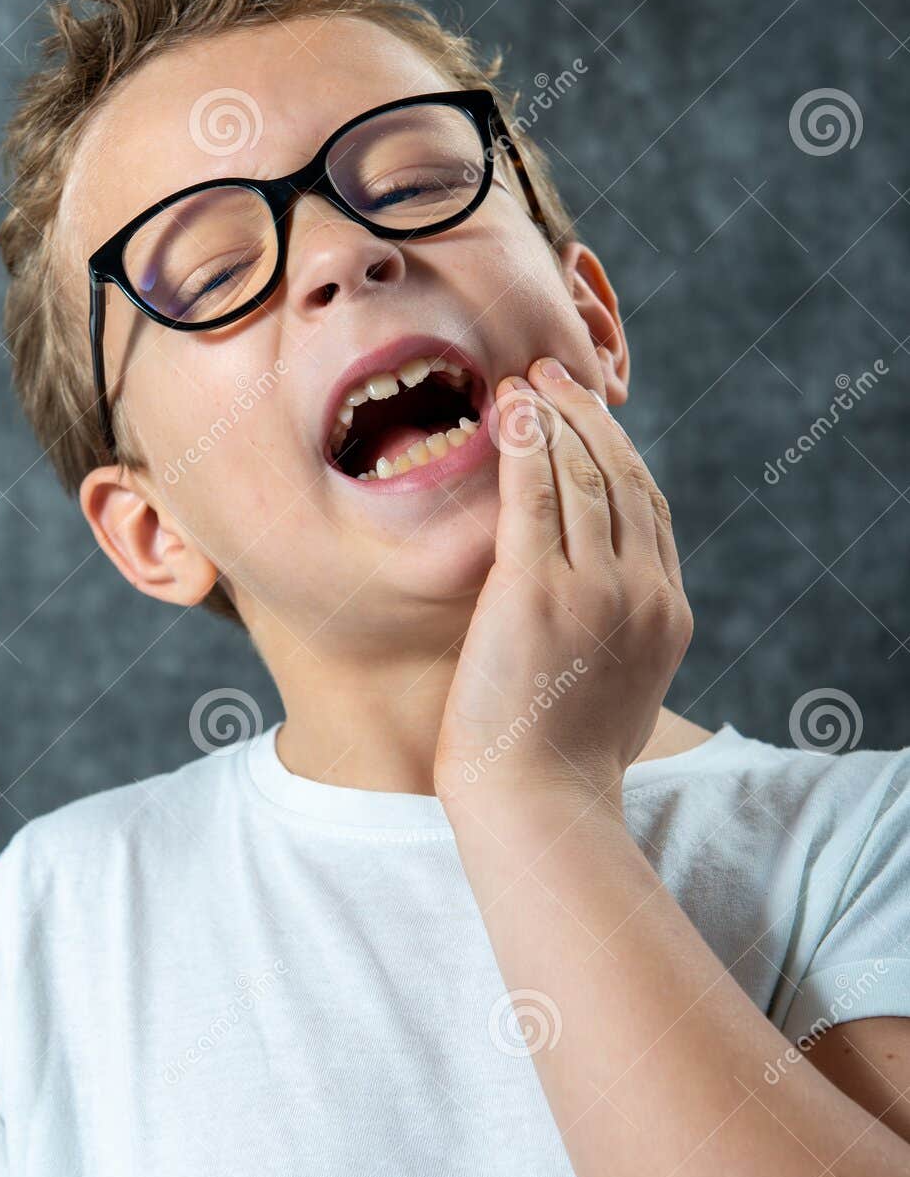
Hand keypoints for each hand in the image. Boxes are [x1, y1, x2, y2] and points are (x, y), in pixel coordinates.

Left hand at [434, 359, 692, 819]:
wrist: (539, 803)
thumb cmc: (564, 761)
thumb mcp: (621, 691)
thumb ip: (622, 637)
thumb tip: (603, 610)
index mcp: (667, 612)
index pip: (650, 508)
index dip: (619, 452)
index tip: (589, 417)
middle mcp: (641, 591)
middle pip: (622, 478)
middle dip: (587, 416)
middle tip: (555, 373)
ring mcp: (592, 589)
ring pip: (581, 475)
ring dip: (553, 415)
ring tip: (527, 379)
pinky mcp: (536, 591)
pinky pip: (532, 495)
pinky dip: (523, 442)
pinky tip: (509, 408)